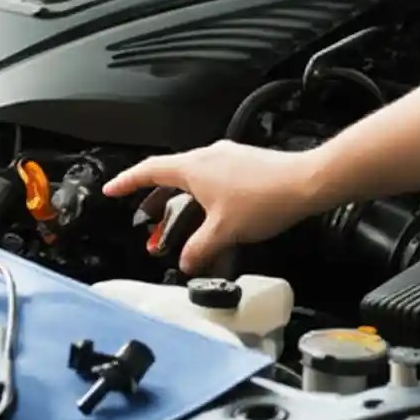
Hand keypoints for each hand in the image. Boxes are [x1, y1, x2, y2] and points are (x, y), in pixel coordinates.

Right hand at [103, 140, 320, 272]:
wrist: (306, 182)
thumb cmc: (264, 199)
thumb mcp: (224, 231)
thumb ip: (199, 249)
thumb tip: (186, 262)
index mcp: (193, 167)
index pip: (149, 171)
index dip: (127, 182)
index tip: (112, 190)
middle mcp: (208, 158)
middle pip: (171, 176)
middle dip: (156, 200)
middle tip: (147, 219)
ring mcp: (228, 159)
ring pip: (195, 181)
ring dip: (183, 202)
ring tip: (180, 225)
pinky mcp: (246, 166)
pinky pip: (216, 183)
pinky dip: (206, 201)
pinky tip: (216, 221)